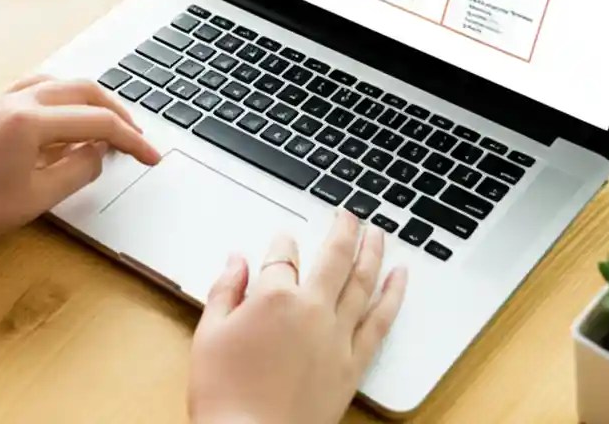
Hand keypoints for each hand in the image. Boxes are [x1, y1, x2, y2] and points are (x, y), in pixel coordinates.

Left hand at [0, 75, 161, 271]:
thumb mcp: (34, 200)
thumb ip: (75, 172)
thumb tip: (97, 155)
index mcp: (32, 121)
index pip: (98, 121)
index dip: (132, 140)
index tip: (151, 156)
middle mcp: (18, 101)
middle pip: (84, 90)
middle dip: (117, 111)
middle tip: (136, 137)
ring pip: (60, 84)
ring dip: (90, 101)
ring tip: (106, 126)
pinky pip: (38, 90)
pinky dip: (64, 100)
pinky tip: (65, 122)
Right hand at [188, 211, 407, 423]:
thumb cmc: (224, 395)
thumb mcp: (208, 335)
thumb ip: (225, 291)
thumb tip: (236, 261)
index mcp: (273, 298)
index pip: (282, 257)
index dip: (281, 244)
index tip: (283, 239)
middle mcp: (311, 310)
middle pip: (334, 257)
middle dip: (343, 230)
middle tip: (349, 214)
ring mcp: (337, 336)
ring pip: (363, 281)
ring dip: (372, 251)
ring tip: (378, 233)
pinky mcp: (353, 363)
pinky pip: (381, 321)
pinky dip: (393, 295)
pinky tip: (400, 277)